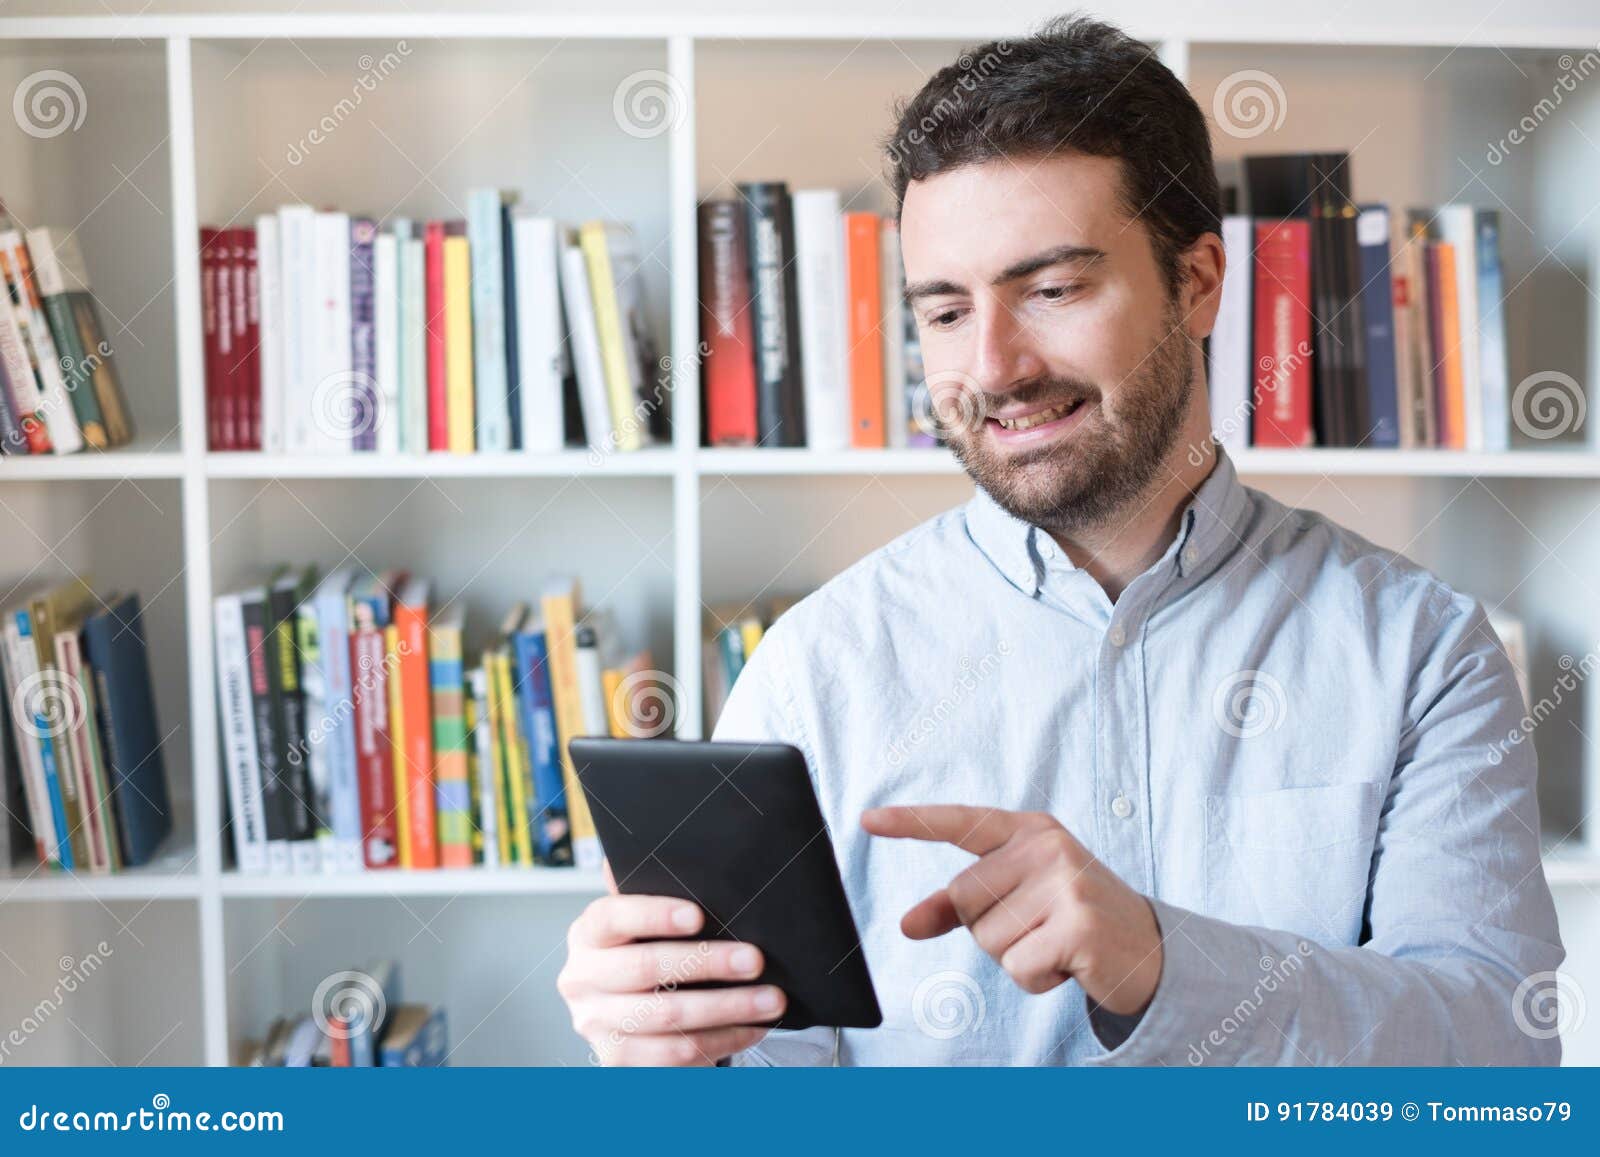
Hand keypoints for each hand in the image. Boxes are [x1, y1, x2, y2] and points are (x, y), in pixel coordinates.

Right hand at [556, 863, 786, 1064]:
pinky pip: (677, 1054)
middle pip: (644, 970)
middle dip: (708, 963)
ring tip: (771, 999)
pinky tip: (753, 1027)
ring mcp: (596, 1025)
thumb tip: (671, 842)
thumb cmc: (648, 955)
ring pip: (667, 1017)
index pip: (612, 918)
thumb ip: (653, 893)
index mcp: (587, 934)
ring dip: (728, 1008)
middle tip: (756, 959)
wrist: (633, 1018)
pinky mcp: (619, 1061)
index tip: (698, 915)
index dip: (653, 915)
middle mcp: (580, 979)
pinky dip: (722, 1040)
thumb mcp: (645, 925)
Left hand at [861, 805, 1162, 1014]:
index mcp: (1030, 831)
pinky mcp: (1078, 926)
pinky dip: (1037, 979)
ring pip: (987, 940)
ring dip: (1016, 956)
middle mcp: (1047, 847)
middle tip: (1038, 926)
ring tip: (1056, 943)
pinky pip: (1018, 968)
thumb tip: (907, 924)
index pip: (961, 822)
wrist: (1150, 952)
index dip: (911, 822)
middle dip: (989, 928)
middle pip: (963, 899)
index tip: (866, 820)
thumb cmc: (1073, 918)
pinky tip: (1069, 964)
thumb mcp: (1021, 898)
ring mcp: (1066, 883)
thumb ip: (960, 906)